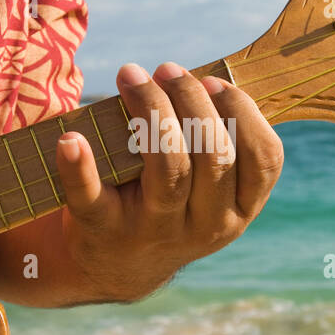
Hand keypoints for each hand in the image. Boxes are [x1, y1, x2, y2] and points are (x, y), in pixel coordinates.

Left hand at [0, 62, 282, 304]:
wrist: (116, 265)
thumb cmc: (167, 202)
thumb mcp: (207, 189)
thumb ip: (216, 142)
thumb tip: (205, 77)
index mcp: (238, 210)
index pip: (263, 159)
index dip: (243, 112)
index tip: (212, 80)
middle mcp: (205, 226)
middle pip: (214, 156)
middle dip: (191, 101)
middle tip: (166, 69)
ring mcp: (154, 232)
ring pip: (169, 171)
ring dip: (151, 112)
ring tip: (131, 76)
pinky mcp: (104, 232)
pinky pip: (92, 198)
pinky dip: (79, 167)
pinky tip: (71, 139)